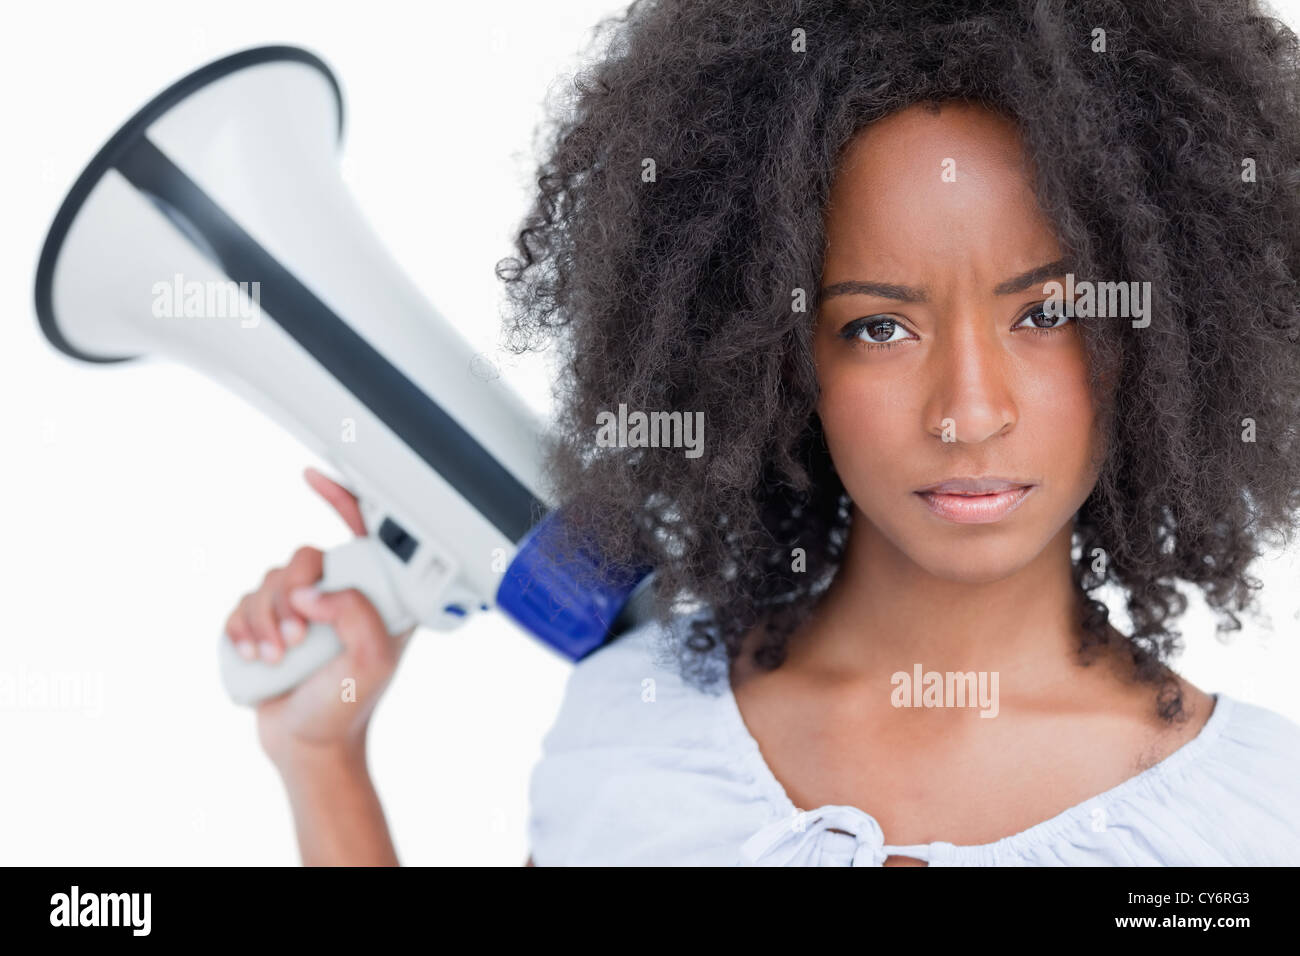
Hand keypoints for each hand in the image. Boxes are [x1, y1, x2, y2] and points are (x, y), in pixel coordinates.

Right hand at [222, 467, 415, 769]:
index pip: (364, 532)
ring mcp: (302, 608)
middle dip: (288, 596)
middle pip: (301, 559)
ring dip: (264, 620)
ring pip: (268, 582)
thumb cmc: (348, 705)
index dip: (342, 498)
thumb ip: (357, 616)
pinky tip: (253, 653)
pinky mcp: (269, 623)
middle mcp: (338, 595)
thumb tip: (314, 593)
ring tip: (277, 658)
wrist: (307, 744)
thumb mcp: (371, 662)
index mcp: (375, 595)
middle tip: (296, 637)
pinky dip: (241, 627)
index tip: (314, 477)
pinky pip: (242, 603)